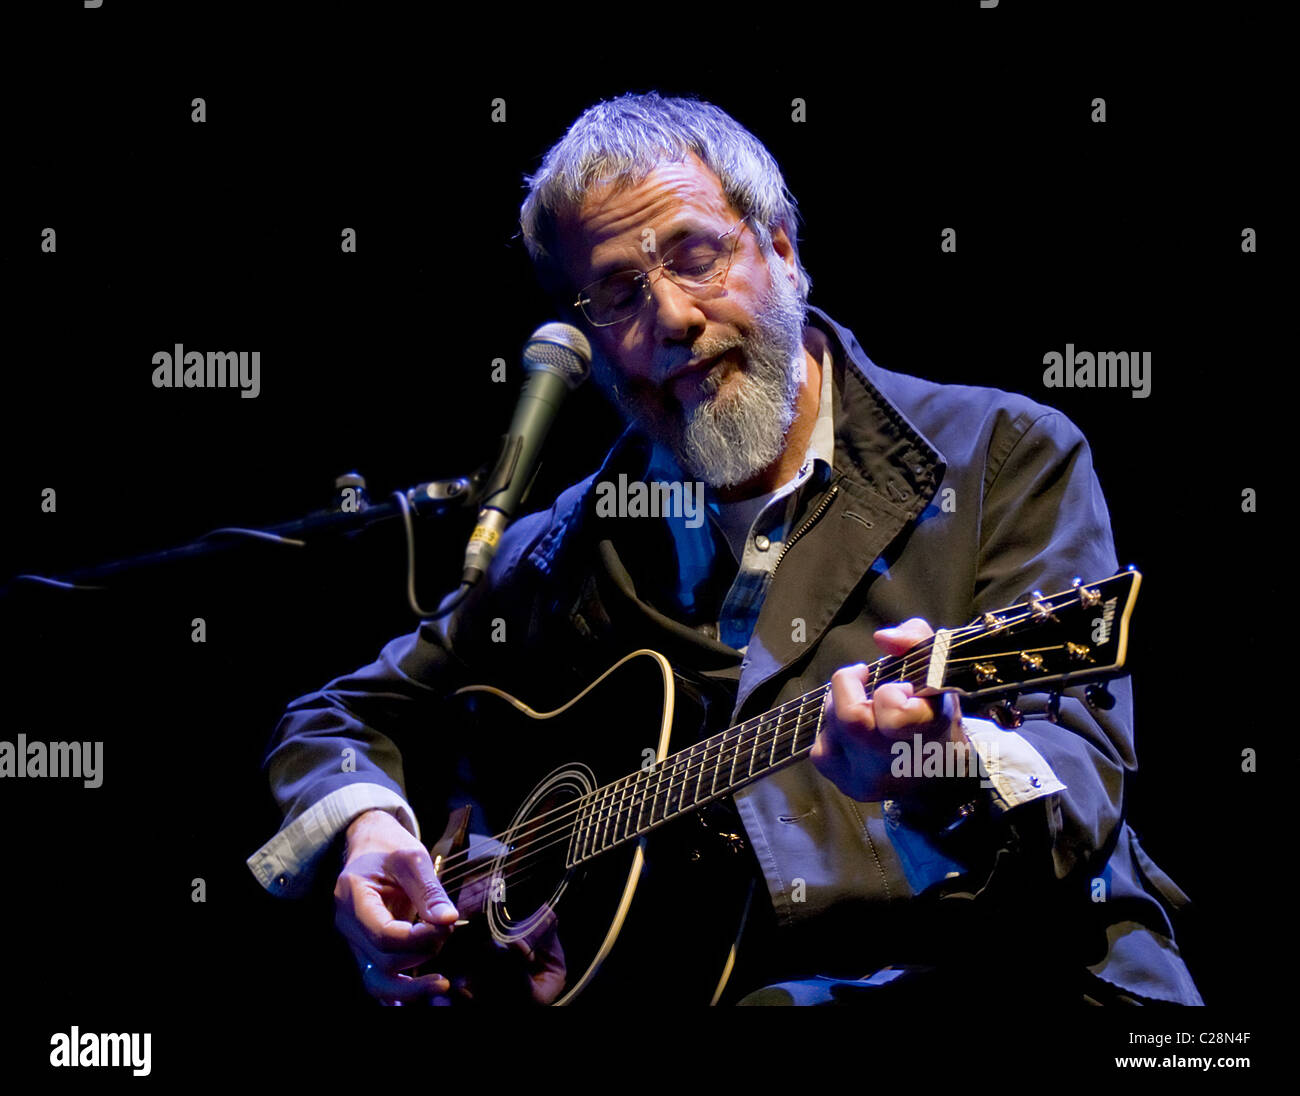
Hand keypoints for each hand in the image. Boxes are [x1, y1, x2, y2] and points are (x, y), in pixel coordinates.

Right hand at [334, 808, 459, 1005]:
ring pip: (376, 979)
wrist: (369, 843)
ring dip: (410, 986)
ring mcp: (353, 939)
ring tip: (441, 984)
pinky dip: (397, 991)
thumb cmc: (389, 846)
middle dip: (422, 952)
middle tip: (447, 931)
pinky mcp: (364, 948)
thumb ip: (429, 891)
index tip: (446, 925)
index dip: (418, 938)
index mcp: (353, 895)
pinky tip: (420, 994)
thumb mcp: (412, 858)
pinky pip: (376, 978)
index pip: (383, 933)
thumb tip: (448, 920)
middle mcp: (347, 923)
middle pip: (383, 958)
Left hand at [810, 618, 965, 802]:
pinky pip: (821, 750)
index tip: (901, 688)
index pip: (894, 714)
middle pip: (849, 719)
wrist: (942, 770)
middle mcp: (899, 762)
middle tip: (864, 680)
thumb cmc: (936, 708)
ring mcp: (873, 780)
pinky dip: (831, 733)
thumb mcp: (938, 668)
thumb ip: (915, 638)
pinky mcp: (850, 788)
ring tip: (863, 705)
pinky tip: (853, 731)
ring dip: (839, 707)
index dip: (890, 693)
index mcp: (927, 731)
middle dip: (848, 688)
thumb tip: (882, 638)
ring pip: (831, 731)